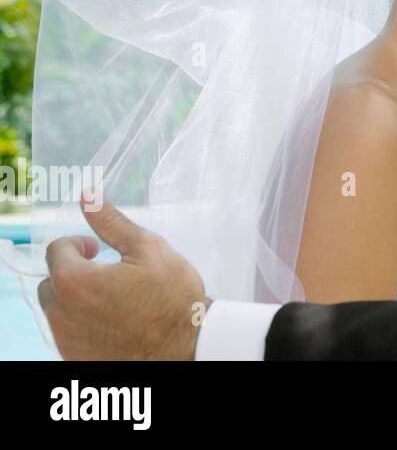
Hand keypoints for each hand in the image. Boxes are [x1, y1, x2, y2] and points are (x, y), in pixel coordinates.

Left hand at [38, 190, 212, 359]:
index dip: (79, 244)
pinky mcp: (76, 359)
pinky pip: (70, 335)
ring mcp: (67, 341)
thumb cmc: (171, 297)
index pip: (56, 251)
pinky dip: (84, 325)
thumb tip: (88, 197)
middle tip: (106, 274)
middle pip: (52, 283)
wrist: (186, 348)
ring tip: (114, 299)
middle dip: (73, 274)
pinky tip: (114, 322)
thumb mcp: (148, 249)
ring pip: (59, 311)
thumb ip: (112, 223)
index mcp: (74, 282)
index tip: (99, 250)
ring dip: (78, 300)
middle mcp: (61, 314)